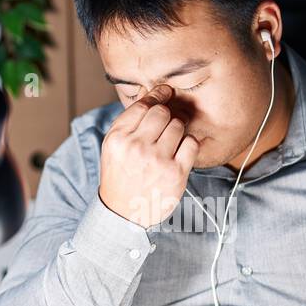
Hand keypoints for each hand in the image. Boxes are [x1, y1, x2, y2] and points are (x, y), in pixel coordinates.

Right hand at [98, 84, 199, 227]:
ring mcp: (157, 160)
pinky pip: (192, 143)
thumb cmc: (120, 174)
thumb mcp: (113, 146)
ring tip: (170, 143)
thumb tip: (150, 92)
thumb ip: (129, 120)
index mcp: (118, 138)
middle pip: (162, 113)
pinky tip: (180, 152)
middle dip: (166, 117)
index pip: (143, 105)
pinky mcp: (176, 173)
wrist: (123, 212)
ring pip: (178, 125)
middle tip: (164, 128)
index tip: (164, 94)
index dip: (156, 96)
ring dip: (177, 130)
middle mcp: (136, 147)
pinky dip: (189, 144)